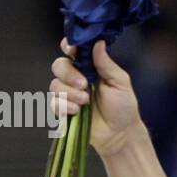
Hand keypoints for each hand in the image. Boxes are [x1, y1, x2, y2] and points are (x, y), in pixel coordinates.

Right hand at [49, 39, 141, 154]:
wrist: (120, 134)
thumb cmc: (123, 106)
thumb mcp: (120, 83)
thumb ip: (107, 64)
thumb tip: (98, 43)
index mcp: (89, 67)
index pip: (73, 50)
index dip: (68, 46)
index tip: (71, 50)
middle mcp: (76, 77)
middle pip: (59, 65)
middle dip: (69, 74)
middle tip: (84, 85)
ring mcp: (68, 93)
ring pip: (55, 85)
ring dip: (69, 93)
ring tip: (86, 102)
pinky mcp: (63, 109)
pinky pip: (53, 103)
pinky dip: (64, 106)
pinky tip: (77, 111)